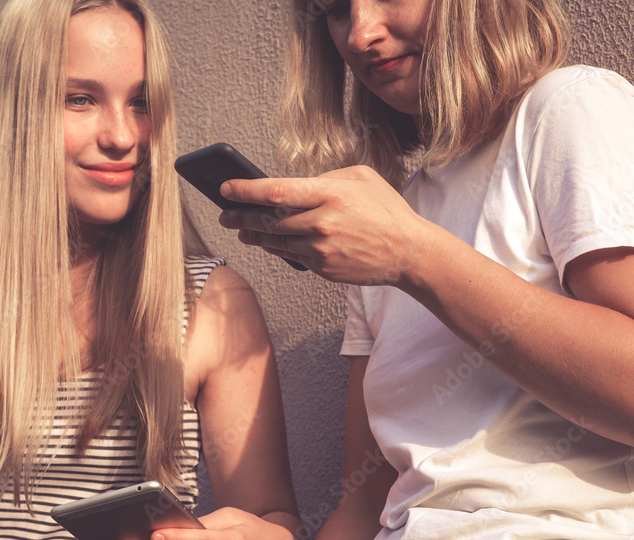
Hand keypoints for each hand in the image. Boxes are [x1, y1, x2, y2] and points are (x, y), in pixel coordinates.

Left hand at [219, 165, 433, 285]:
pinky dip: (278, 248)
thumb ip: (325, 178)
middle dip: (241, 216)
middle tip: (224, 213)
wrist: (408, 252)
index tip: (225, 188)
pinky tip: (269, 242)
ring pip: (276, 241)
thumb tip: (293, 186)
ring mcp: (321, 248)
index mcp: (329, 194)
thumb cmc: (385, 210)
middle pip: (268, 220)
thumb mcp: (360, 178)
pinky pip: (292, 257)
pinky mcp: (323, 268)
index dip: (246, 190)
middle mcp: (321, 222)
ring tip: (241, 229)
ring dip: (254, 235)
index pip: (276, 192)